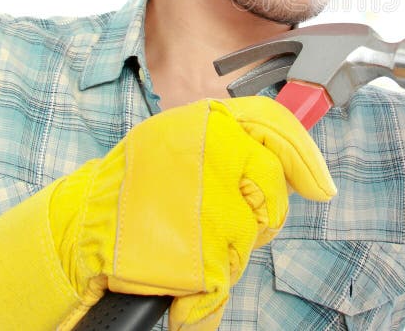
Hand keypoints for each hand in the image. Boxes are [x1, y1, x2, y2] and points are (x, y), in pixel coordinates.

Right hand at [50, 96, 335, 329]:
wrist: (82, 224)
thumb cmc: (139, 180)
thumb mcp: (183, 136)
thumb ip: (234, 138)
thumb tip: (289, 160)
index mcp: (209, 121)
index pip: (277, 128)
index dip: (305, 159)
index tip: (321, 186)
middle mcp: (213, 155)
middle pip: (272, 191)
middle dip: (260, 212)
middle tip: (224, 216)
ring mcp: (207, 204)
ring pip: (252, 235)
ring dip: (230, 246)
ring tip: (188, 235)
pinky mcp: (198, 252)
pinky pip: (229, 272)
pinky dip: (210, 282)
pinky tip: (184, 266)